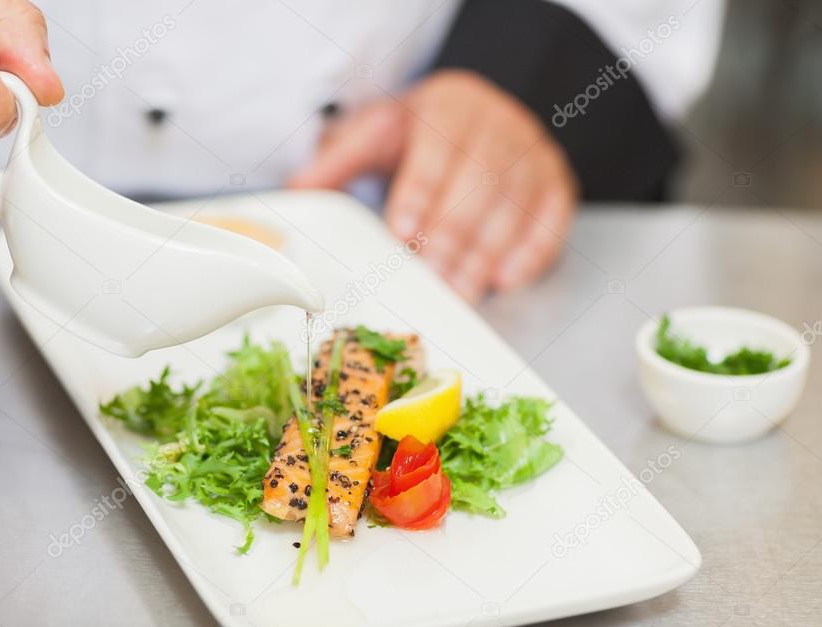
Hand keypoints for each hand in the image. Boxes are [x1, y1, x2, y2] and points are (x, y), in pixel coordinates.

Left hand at [290, 70, 577, 300]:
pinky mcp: (557, 181)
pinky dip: (533, 251)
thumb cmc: (420, 132)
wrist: (478, 112)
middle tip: (433, 277)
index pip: (436, 152)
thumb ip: (339, 161)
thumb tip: (298, 191)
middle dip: (454, 235)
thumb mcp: (377, 132)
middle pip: (479, 184)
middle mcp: (497, 125)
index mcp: (448, 106)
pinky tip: (507, 279)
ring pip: (515, 206)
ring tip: (462, 292)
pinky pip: (554, 218)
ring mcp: (533, 153)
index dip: (421, 193)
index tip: (403, 231)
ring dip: (487, 254)